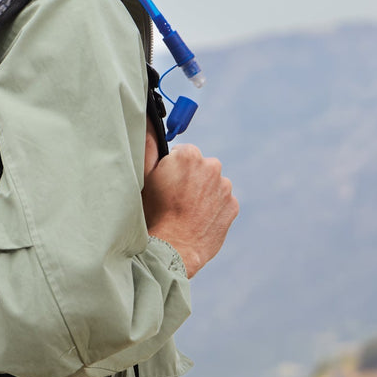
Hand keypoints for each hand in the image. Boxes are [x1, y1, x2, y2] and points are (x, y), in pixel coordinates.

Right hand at [142, 140, 238, 276]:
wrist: (173, 249)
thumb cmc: (154, 213)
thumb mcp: (144, 178)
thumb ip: (148, 148)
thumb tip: (150, 127)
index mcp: (189, 155)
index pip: (182, 154)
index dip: (171, 170)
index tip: (165, 185)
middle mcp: (212, 166)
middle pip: (200, 167)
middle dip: (190, 179)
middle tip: (174, 200)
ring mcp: (225, 187)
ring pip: (212, 185)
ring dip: (202, 194)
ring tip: (186, 212)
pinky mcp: (233, 207)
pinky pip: (222, 202)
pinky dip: (213, 209)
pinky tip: (197, 220)